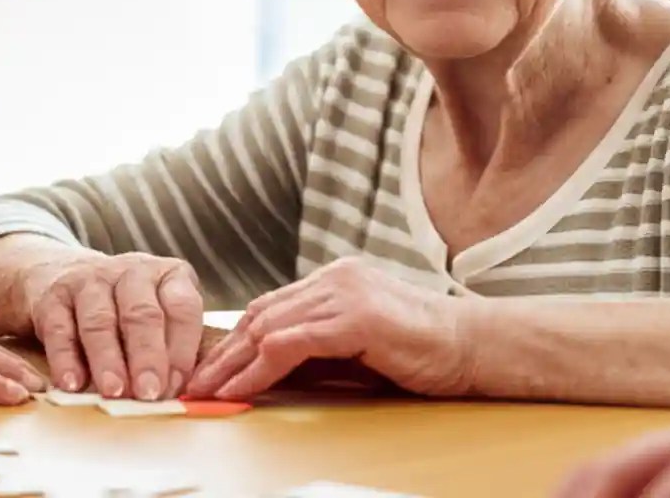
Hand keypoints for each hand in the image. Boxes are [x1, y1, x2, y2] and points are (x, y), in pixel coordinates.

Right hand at [20, 247, 203, 400]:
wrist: (59, 271)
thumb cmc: (123, 307)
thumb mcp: (158, 315)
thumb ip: (173, 349)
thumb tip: (180, 393)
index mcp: (167, 276)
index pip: (182, 308)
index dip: (181, 350)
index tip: (175, 387)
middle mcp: (131, 273)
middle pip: (141, 314)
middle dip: (147, 357)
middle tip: (148, 394)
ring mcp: (89, 281)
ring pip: (100, 322)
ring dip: (108, 360)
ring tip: (113, 392)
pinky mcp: (53, 297)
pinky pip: (59, 330)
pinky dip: (66, 359)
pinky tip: (72, 384)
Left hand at [186, 257, 472, 399]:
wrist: (478, 349)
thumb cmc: (424, 355)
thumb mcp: (359, 350)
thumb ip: (316, 351)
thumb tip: (265, 374)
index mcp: (336, 279)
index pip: (271, 307)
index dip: (234, 341)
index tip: (209, 370)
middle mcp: (336, 277)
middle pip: (261, 315)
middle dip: (222, 354)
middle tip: (192, 384)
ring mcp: (345, 292)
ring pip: (268, 327)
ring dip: (231, 365)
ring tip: (205, 392)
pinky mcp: (355, 316)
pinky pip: (289, 345)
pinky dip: (258, 371)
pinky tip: (239, 391)